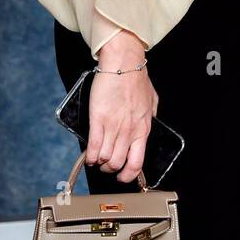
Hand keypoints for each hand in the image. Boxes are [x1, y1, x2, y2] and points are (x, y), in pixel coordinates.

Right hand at [88, 30, 157, 184]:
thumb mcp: (151, 100)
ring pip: (105, 159)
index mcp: (143, 128)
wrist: (123, 63)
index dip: (128, 175)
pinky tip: (88, 156)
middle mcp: (129, 131)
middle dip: (110, 169)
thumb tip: (149, 123)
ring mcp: (114, 127)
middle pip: (118, 163)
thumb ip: (150, 115)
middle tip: (105, 165)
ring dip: (99, 162)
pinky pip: (93, 147)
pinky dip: (89, 156)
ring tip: (96, 158)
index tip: (122, 177)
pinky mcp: (98, 120)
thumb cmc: (136, 78)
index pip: (137, 162)